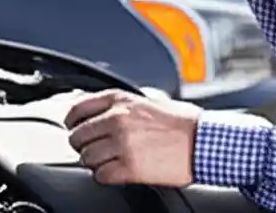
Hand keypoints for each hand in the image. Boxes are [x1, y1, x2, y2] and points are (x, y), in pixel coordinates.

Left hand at [64, 89, 201, 187]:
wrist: (203, 142)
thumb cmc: (183, 122)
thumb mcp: (149, 100)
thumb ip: (121, 105)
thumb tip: (99, 112)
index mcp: (121, 100)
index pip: (77, 109)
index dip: (72, 122)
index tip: (74, 128)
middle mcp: (117, 119)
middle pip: (77, 136)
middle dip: (83, 145)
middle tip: (95, 148)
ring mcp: (122, 144)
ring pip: (86, 158)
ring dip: (94, 162)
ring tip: (109, 160)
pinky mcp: (130, 168)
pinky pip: (100, 176)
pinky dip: (105, 176)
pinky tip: (116, 171)